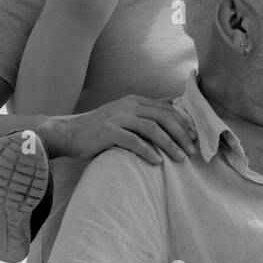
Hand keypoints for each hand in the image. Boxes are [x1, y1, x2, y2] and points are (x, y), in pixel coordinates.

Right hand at [55, 94, 198, 163]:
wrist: (68, 133)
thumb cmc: (99, 128)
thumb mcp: (123, 114)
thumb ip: (144, 111)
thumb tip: (170, 104)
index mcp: (134, 100)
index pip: (166, 108)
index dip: (183, 121)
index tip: (194, 136)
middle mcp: (128, 106)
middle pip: (163, 116)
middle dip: (181, 133)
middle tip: (191, 149)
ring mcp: (117, 117)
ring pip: (152, 128)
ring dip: (169, 144)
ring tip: (179, 157)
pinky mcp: (108, 131)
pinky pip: (133, 141)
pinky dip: (148, 151)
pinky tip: (157, 162)